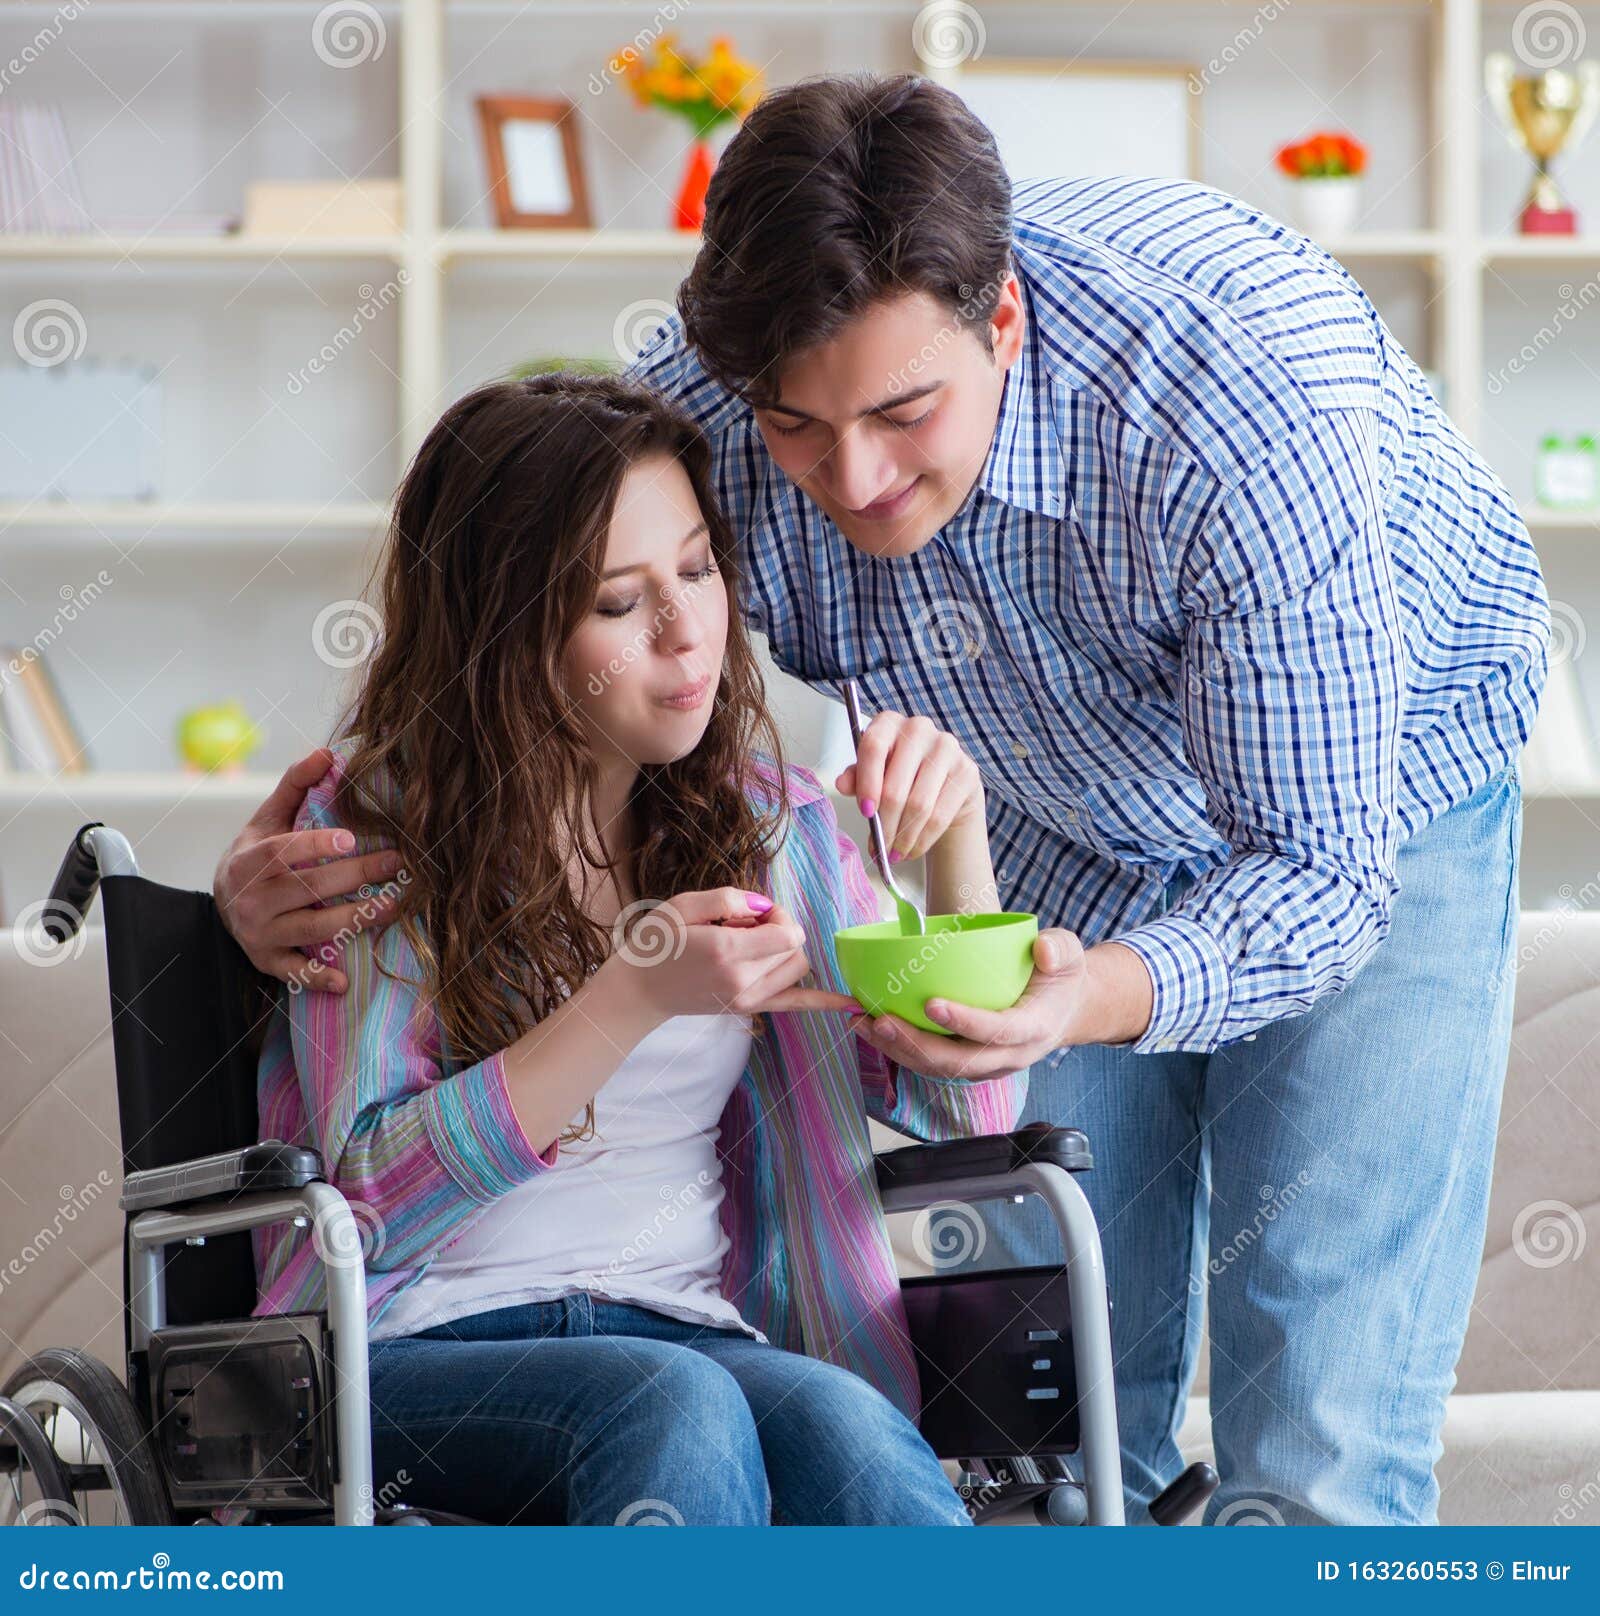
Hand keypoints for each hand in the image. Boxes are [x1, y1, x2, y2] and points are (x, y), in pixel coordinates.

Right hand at [213, 749, 404, 993]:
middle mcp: (252, 899)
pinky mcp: (267, 961)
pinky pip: (293, 973)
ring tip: (392, 906)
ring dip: (353, 920)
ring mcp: (259, 933)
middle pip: (307, 888)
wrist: (221, 902)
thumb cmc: (257, 854)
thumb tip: (328, 752)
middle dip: (355, 876)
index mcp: (250, 860)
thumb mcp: (267, 818)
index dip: (315, 845)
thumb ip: (295, 786)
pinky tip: (344, 982)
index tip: (352, 838)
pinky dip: (317, 978)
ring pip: (310, 928)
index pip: (283, 851)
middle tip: (397, 862)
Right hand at [612, 887, 862, 1023]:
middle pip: (796, 949)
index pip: (787, 931)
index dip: (777, 914)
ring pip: (798, 969)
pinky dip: (825, 1003)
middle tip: (745, 926)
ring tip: (751, 945)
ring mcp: (748, 1000)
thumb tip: (763, 906)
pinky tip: (854, 1004)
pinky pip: (796, 1005)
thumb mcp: (682, 906)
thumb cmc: (656, 944)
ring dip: (786, 951)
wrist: (638, 992)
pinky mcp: (749, 1009)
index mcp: (728, 953)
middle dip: (781, 929)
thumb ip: (727, 900)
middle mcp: (744, 981)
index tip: (750, 913)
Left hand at [834, 709, 982, 862]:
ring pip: (919, 805)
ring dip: (902, 837)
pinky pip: (940, 815)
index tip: (865, 813)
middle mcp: (919, 728)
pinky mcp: (966, 771)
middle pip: (896, 785)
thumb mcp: (872, 774)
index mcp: (889, 722)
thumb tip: (841, 783)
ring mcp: (947, 747)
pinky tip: (912, 850)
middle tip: (878, 849)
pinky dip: (922, 839)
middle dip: (884, 824)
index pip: (874, 747)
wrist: (942, 786)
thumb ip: (856, 777)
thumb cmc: (899, 777)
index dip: (867, 783)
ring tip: (892, 854)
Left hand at [849, 928, 1115, 1078]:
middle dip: (916, 1045)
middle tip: (881, 1020)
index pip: (998, 1032)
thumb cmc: (1059, 977)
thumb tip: (1042, 951)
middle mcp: (1009, 1056)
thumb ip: (1058, 949)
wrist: (1064, 1009)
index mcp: (1034, 1029)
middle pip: (959, 1062)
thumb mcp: (1068, 954)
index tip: (932, 1004)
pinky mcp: (967, 1063)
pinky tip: (869, 1026)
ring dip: (897, 1049)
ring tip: (863, 1023)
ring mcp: (986, 1065)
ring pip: (938, 1068)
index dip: (965, 1022)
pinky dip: (898, 1048)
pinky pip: (930, 1063)